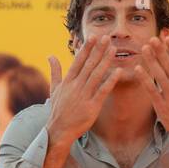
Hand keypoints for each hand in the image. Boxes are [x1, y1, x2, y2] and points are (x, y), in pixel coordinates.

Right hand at [45, 35, 122, 149]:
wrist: (59, 130)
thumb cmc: (58, 110)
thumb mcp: (54, 89)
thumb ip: (55, 71)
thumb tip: (51, 55)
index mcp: (67, 81)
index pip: (78, 61)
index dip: (86, 48)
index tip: (93, 37)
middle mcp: (76, 86)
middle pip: (89, 65)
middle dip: (98, 50)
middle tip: (107, 38)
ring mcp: (84, 96)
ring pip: (96, 75)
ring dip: (105, 61)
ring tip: (114, 49)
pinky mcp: (92, 107)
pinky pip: (103, 91)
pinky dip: (110, 81)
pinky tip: (118, 71)